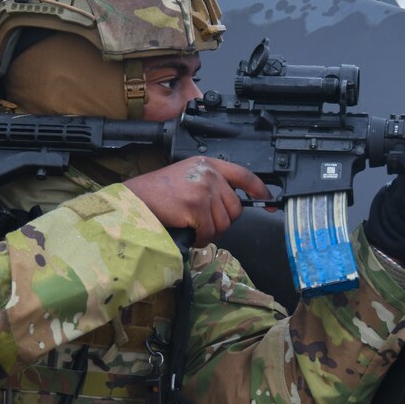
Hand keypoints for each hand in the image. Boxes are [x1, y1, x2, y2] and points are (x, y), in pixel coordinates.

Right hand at [124, 157, 270, 245]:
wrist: (136, 199)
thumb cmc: (158, 192)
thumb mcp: (188, 175)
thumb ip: (211, 183)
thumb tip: (231, 204)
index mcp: (209, 164)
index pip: (244, 174)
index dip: (259, 189)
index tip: (268, 200)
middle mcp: (209, 174)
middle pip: (235, 207)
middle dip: (223, 221)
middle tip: (205, 224)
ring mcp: (204, 190)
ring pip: (224, 223)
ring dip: (210, 232)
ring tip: (194, 228)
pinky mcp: (197, 206)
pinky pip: (210, 232)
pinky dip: (201, 239)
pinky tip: (190, 233)